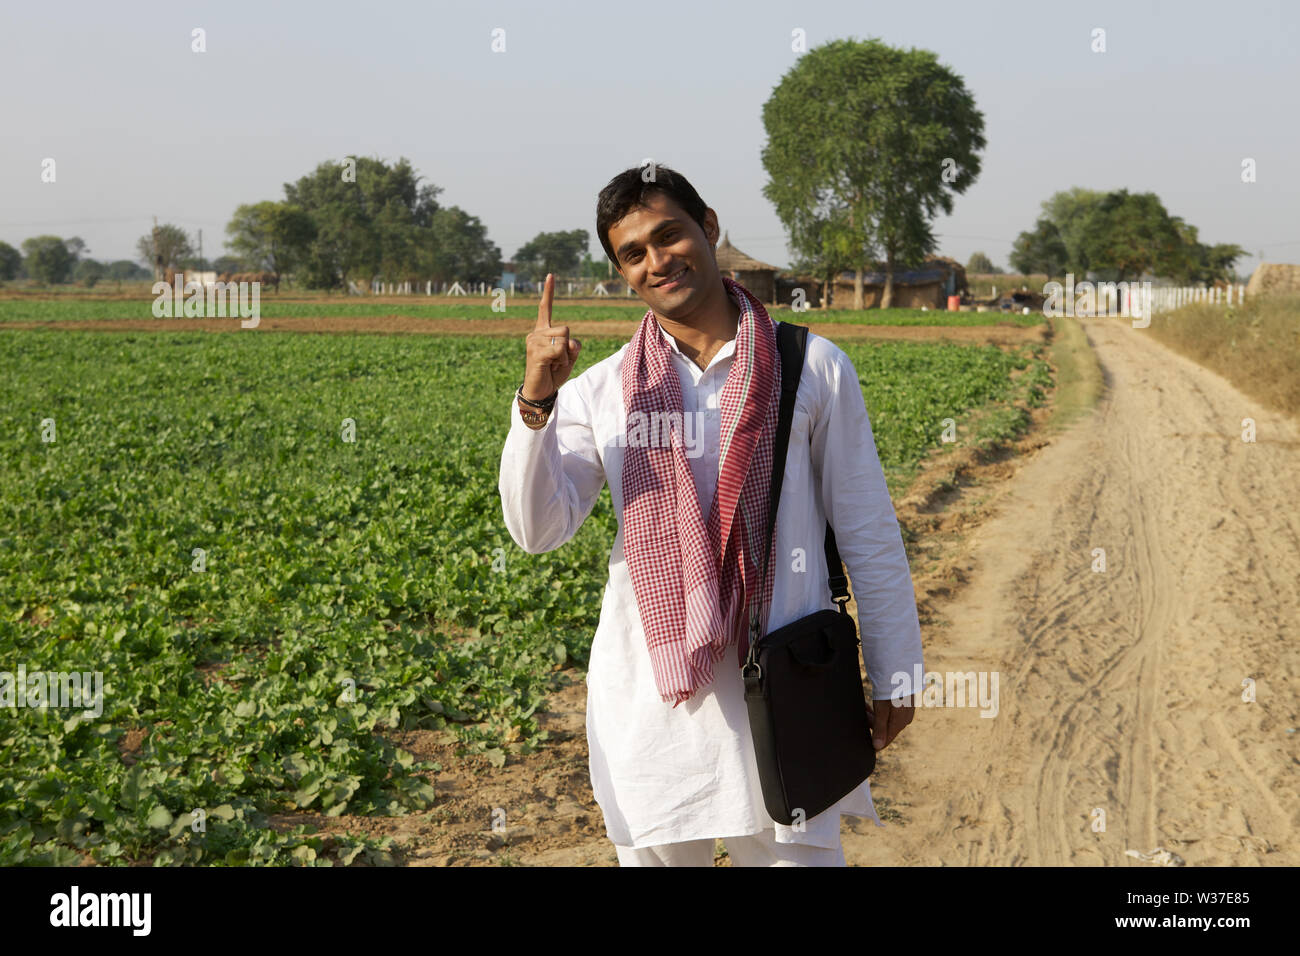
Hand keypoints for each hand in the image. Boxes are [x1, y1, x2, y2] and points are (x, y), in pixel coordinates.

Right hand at [522, 273, 580, 400]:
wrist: (540, 391)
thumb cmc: (553, 373)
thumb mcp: (569, 358)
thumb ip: (573, 346)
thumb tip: (570, 341)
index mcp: (543, 331)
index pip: (544, 308)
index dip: (548, 292)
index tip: (550, 275)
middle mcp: (536, 333)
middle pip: (566, 329)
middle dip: (568, 348)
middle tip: (557, 360)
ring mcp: (533, 342)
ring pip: (564, 340)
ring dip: (565, 356)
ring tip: (553, 364)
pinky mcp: (535, 352)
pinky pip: (559, 351)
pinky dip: (561, 361)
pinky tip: (550, 367)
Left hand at [867, 695, 914, 750]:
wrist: (902, 670)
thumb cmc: (891, 690)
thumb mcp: (882, 709)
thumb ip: (880, 728)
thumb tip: (877, 747)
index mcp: (900, 724)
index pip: (885, 741)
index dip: (872, 737)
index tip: (863, 725)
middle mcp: (904, 720)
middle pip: (884, 728)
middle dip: (871, 722)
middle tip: (864, 710)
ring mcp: (906, 712)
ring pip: (886, 719)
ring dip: (875, 714)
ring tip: (866, 705)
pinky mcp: (904, 704)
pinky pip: (890, 711)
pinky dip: (880, 709)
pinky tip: (873, 702)